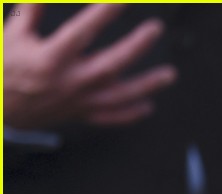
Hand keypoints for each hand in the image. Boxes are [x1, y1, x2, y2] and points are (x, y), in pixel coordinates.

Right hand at [3, 4, 176, 129]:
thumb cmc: (5, 65)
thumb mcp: (15, 30)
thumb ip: (34, 6)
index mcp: (50, 59)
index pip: (82, 31)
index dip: (103, 12)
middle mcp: (68, 83)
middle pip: (110, 65)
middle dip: (135, 46)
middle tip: (155, 28)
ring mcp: (77, 102)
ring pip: (117, 96)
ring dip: (146, 86)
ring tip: (169, 74)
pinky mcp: (79, 114)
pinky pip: (109, 118)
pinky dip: (130, 114)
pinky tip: (148, 106)